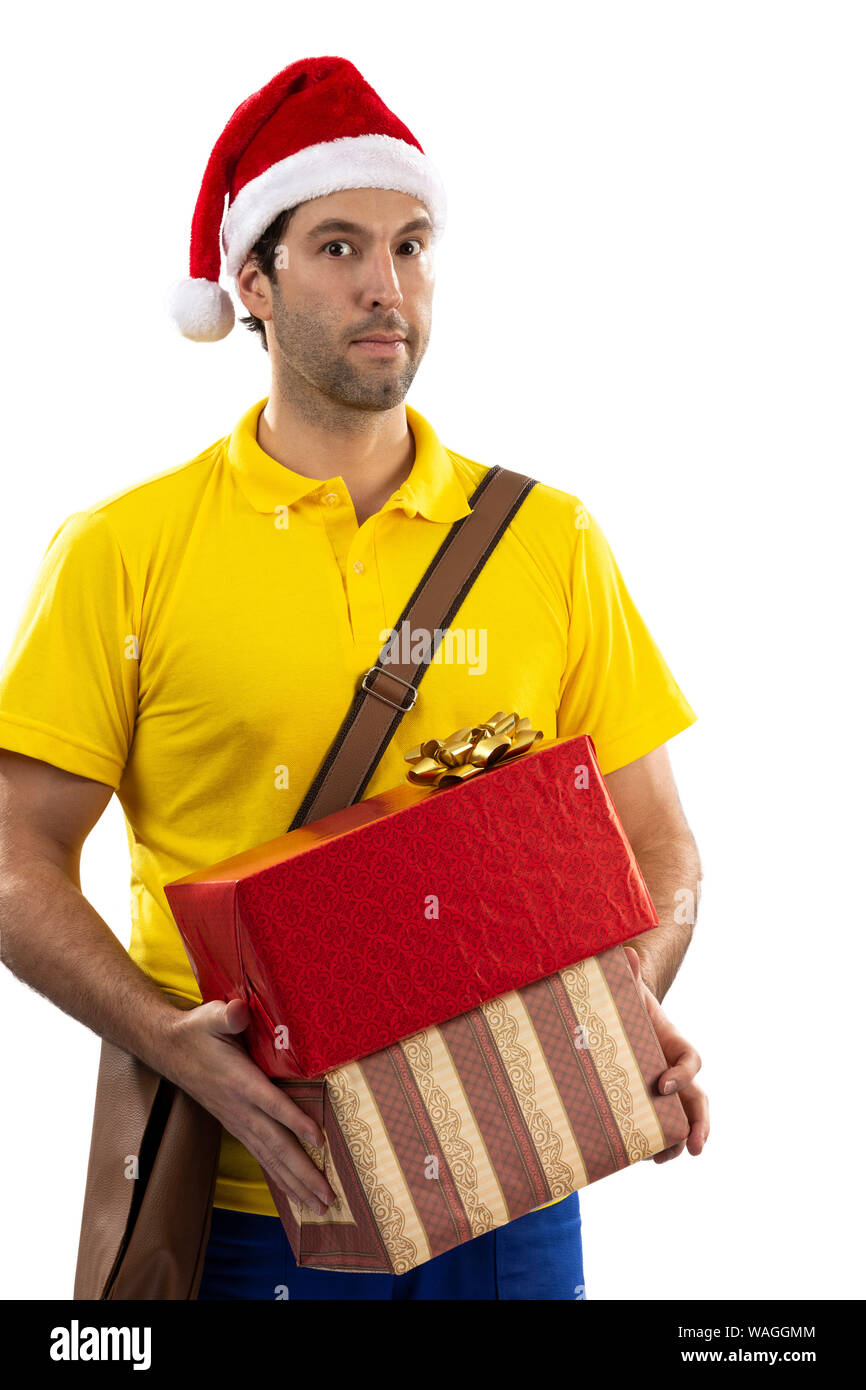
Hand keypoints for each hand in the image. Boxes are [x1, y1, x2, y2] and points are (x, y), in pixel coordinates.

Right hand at [161, 997, 335, 1213]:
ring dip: (296, 1183)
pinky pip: (261, 1156)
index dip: (295, 1121)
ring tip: (319, 1206)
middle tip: (329, 1196)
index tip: (320, 1139)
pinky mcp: (236, 1125)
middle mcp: (240, 1108)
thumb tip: (237, 1011)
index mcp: (239, 1081)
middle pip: (276, 1144)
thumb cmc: (197, 1030)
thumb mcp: (212, 1016)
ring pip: (270, 1157)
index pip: (271, 1104)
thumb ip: (227, 1015)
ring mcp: (238, 1121)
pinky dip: (280, 1176)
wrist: (168, 1049)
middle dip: (303, 1172)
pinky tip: (295, 1193)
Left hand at [623, 946, 709, 1163]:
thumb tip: (627, 955)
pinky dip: (654, 1144)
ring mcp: (662, 1092)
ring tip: (663, 1159)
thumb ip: (627, 975)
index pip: (691, 1061)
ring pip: (681, 1121)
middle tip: (695, 1147)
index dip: (682, 1074)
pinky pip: (657, 1127)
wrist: (612, 1018)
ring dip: (678, 1141)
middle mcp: (674, 1072)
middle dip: (701, 1125)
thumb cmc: (623, 1003)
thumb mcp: (624, 990)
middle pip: (698, 1101)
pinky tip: (641, 1156)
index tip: (662, 1085)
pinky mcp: (644, 1104)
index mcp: (673, 1044)